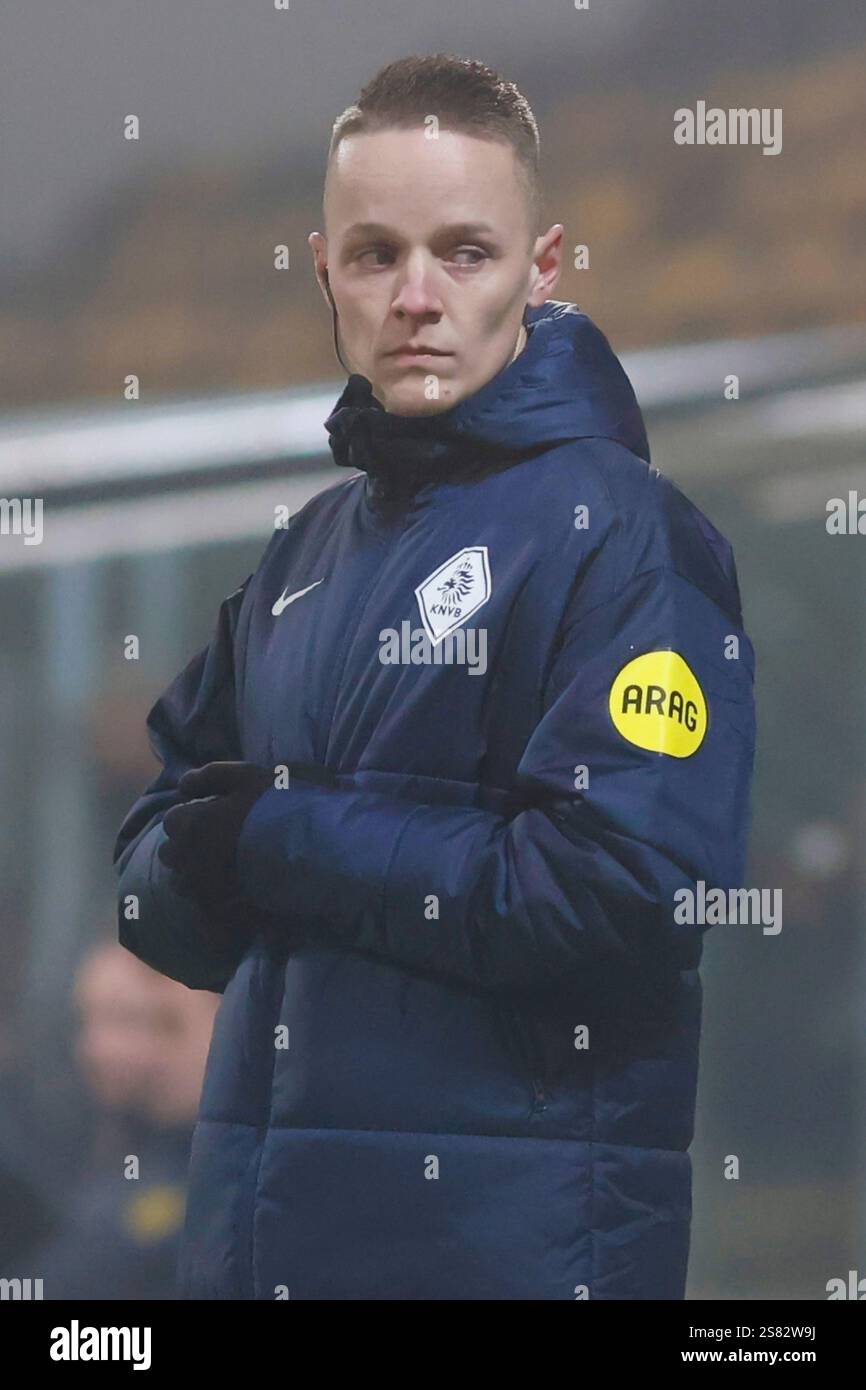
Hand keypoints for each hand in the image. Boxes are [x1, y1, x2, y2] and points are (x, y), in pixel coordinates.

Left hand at [158, 761, 274, 905]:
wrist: (308, 851)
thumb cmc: (276, 807)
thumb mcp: (246, 776)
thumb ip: (210, 776)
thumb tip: (183, 785)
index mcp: (191, 825)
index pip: (172, 820)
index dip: (192, 815)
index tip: (214, 815)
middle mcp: (189, 859)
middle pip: (171, 854)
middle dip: (187, 847)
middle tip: (218, 841)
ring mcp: (203, 889)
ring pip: (183, 883)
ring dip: (195, 874)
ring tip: (225, 869)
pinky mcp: (220, 912)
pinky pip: (203, 910)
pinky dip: (211, 902)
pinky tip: (233, 894)